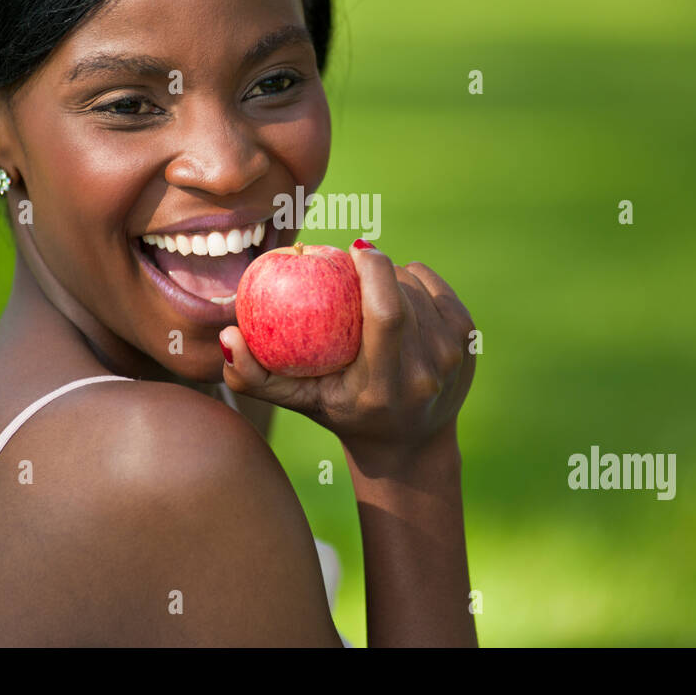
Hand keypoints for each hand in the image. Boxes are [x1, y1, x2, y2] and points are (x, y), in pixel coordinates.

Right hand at [218, 241, 475, 460]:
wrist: (408, 443)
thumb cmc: (339, 412)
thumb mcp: (295, 400)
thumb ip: (252, 375)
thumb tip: (228, 333)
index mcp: (383, 388)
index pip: (388, 315)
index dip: (375, 272)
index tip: (354, 251)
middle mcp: (424, 375)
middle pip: (404, 295)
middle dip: (378, 269)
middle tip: (352, 265)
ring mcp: (452, 358)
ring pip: (419, 286)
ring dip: (392, 275)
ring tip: (369, 289)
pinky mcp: (468, 341)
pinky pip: (435, 286)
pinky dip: (413, 279)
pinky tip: (397, 292)